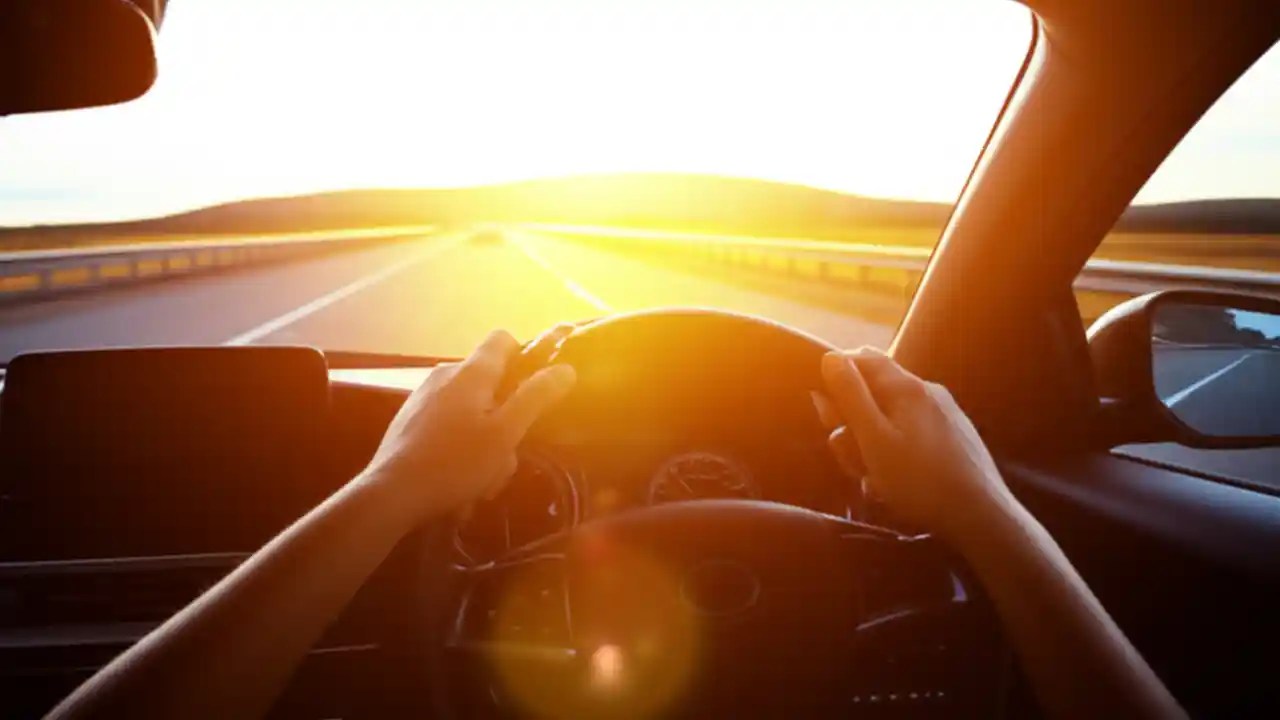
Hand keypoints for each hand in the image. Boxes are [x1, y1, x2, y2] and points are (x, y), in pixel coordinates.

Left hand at [363, 328, 576, 519]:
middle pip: (489, 380)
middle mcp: (444, 374)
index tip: (535, 389)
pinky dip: (461, 445)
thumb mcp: (505, 434)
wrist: (391, 493)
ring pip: (470, 408)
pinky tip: (459, 479)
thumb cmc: (455, 463)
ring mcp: (423, 396)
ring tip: (483, 477)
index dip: (525, 356)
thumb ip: (535, 398)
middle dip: (506, 414)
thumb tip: (565, 368)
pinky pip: (448, 423)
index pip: (502, 339)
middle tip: (509, 451)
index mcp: (470, 372)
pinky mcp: (410, 419)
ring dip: (484, 437)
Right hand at [816, 347, 1013, 544]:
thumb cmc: (918, 479)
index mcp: (906, 386)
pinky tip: (894, 481)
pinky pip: (911, 434)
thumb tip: (831, 357)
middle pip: (875, 391)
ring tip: (872, 478)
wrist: (980, 515)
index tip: (829, 415)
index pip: (862, 358)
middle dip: (853, 421)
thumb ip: (851, 396)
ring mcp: (944, 413)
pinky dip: (894, 451)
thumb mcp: (873, 439)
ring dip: (871, 442)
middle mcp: (928, 390)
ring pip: (891, 416)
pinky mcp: (954, 436)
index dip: (837, 379)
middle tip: (850, 456)